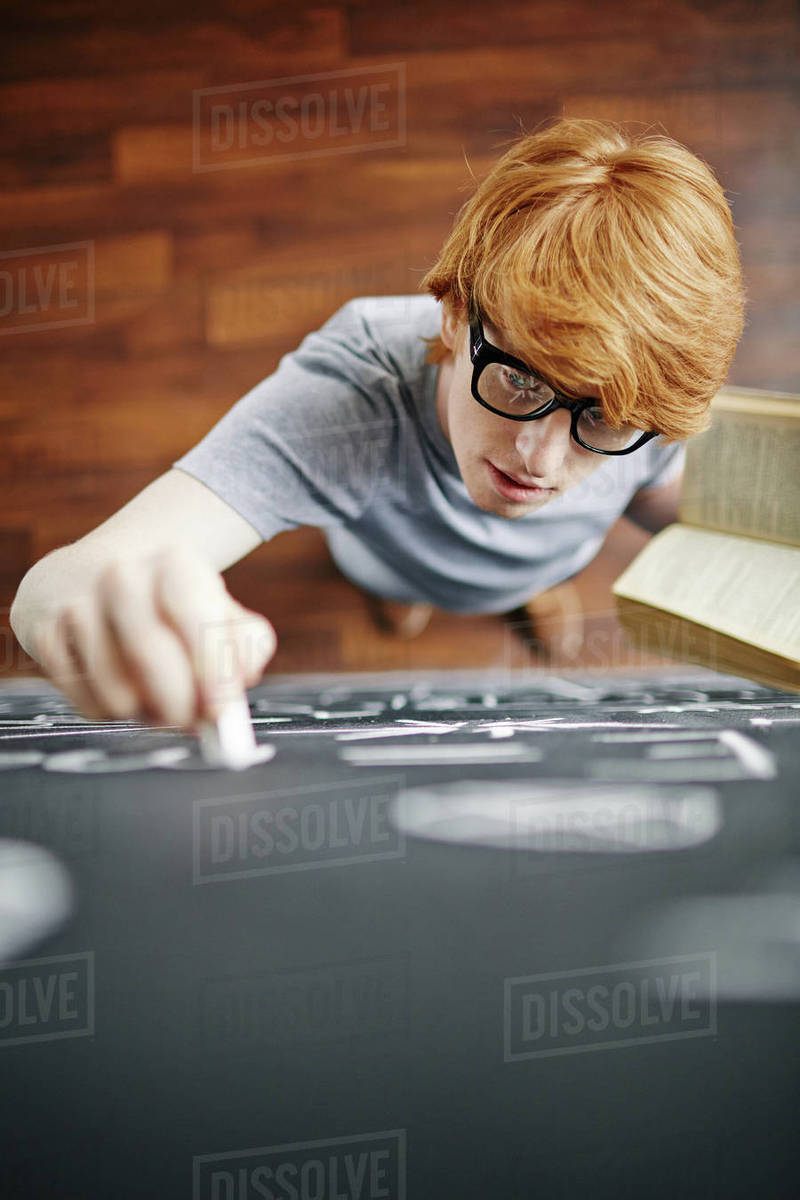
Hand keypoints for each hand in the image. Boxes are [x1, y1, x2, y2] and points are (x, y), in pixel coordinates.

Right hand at [30, 545, 275, 731]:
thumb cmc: (170, 606)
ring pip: (114, 687)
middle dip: (176, 703)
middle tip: (191, 723)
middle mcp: (121, 575)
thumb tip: (240, 679)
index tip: (221, 709)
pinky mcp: (44, 633)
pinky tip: (122, 693)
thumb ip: (246, 645)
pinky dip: (110, 712)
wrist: (91, 576)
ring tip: (158, 704)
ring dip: (144, 713)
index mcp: (173, 564)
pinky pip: (84, 700)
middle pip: (147, 652)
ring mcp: (76, 603)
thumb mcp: (219, 610)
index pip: (192, 610)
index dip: (209, 664)